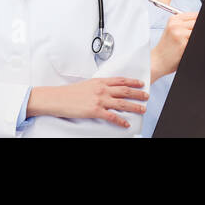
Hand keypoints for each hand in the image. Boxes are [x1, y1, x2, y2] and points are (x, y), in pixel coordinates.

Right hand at [27, 77, 148, 127]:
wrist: (57, 98)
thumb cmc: (69, 93)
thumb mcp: (86, 85)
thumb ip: (98, 86)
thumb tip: (106, 89)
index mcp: (99, 82)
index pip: (120, 80)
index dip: (133, 81)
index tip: (141, 83)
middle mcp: (101, 90)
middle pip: (125, 91)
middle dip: (138, 94)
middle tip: (147, 96)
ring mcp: (99, 100)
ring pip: (122, 103)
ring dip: (134, 107)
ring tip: (142, 109)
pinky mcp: (95, 111)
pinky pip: (112, 117)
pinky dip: (120, 121)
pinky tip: (126, 124)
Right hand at [151, 11, 197, 79]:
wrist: (157, 60)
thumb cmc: (167, 47)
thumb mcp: (173, 30)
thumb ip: (186, 24)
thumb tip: (204, 23)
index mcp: (174, 19)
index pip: (196, 15)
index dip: (199, 22)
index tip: (197, 29)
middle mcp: (176, 25)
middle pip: (198, 22)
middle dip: (200, 30)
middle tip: (190, 38)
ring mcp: (180, 34)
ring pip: (200, 31)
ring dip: (197, 37)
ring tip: (188, 43)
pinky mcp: (184, 44)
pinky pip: (197, 41)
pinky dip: (196, 45)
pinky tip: (187, 48)